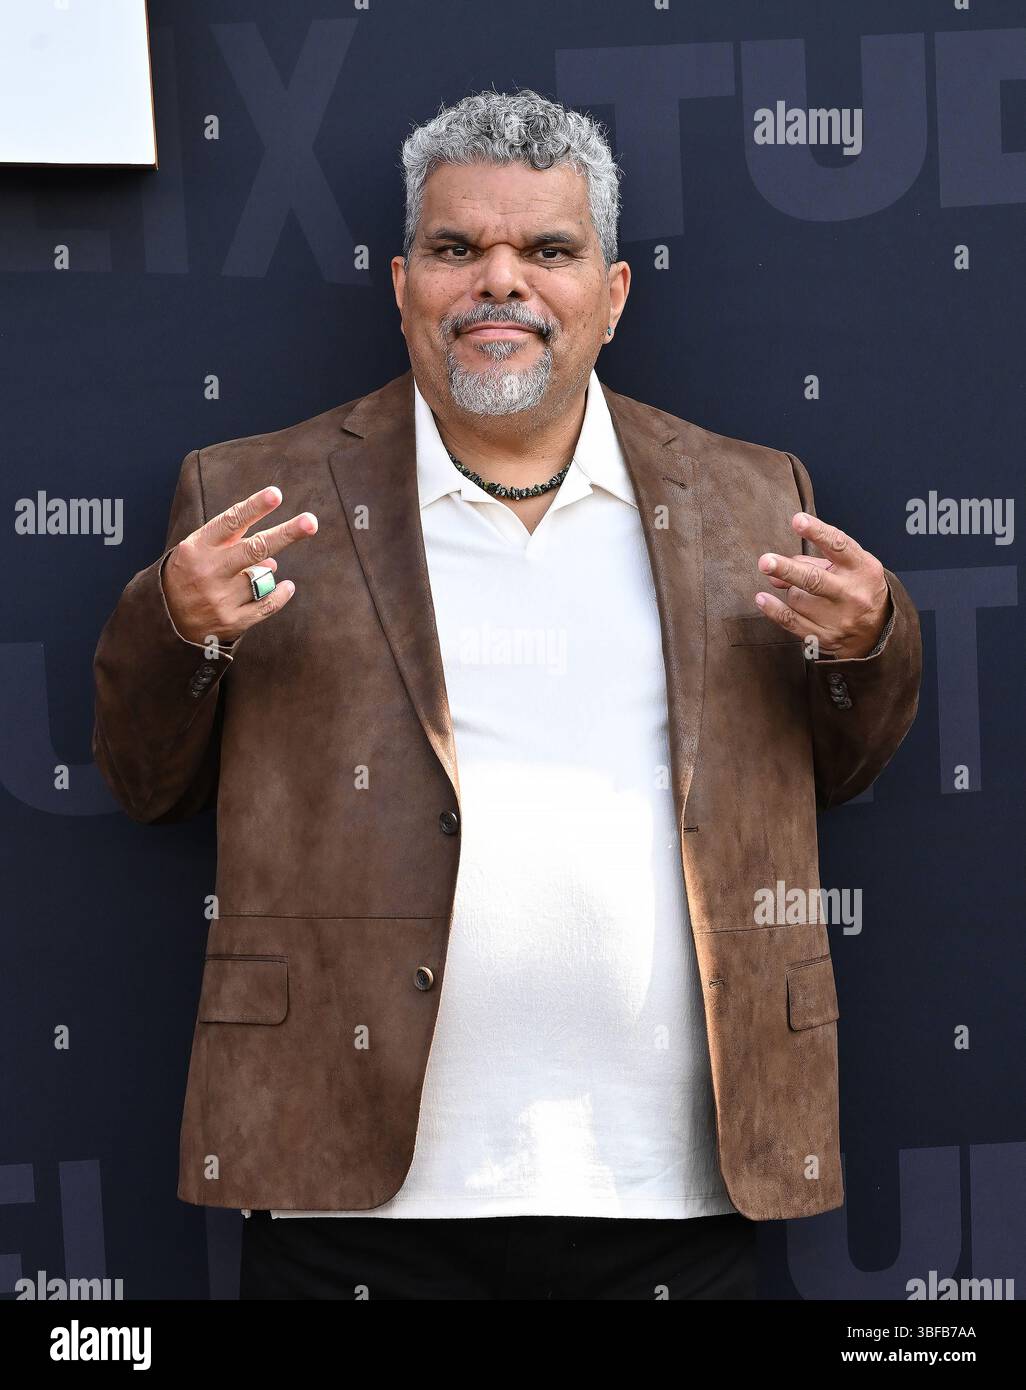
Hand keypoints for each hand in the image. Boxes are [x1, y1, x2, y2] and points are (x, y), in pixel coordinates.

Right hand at [162, 486, 317, 644]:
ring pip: (264, 576)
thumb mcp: (197, 549)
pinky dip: (281, 593)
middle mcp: (209, 571)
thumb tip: (271, 556)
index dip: (255, 507)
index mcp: (197, 547)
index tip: (276, 494)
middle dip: (285, 534)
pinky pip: (268, 603)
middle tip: (310, 521)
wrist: (166, 621)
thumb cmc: (190, 574)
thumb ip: (230, 542)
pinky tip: (286, 587)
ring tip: (252, 573)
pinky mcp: (232, 621)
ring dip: (266, 572)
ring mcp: (220, 598)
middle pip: (255, 548)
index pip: (231, 522)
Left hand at [754, 512, 889, 659]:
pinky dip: (774, 610)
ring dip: (792, 590)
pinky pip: (791, 621)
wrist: (878, 632)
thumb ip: (812, 561)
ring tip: (804, 591)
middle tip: (765, 561)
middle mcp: (852, 594)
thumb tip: (775, 572)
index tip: (798, 520)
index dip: (817, 532)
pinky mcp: (825, 637)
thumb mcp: (847, 567)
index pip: (838, 546)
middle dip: (788, 570)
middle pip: (815, 580)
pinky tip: (762, 598)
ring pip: (797, 598)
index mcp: (862, 569)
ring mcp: (839, 618)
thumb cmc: (857, 588)